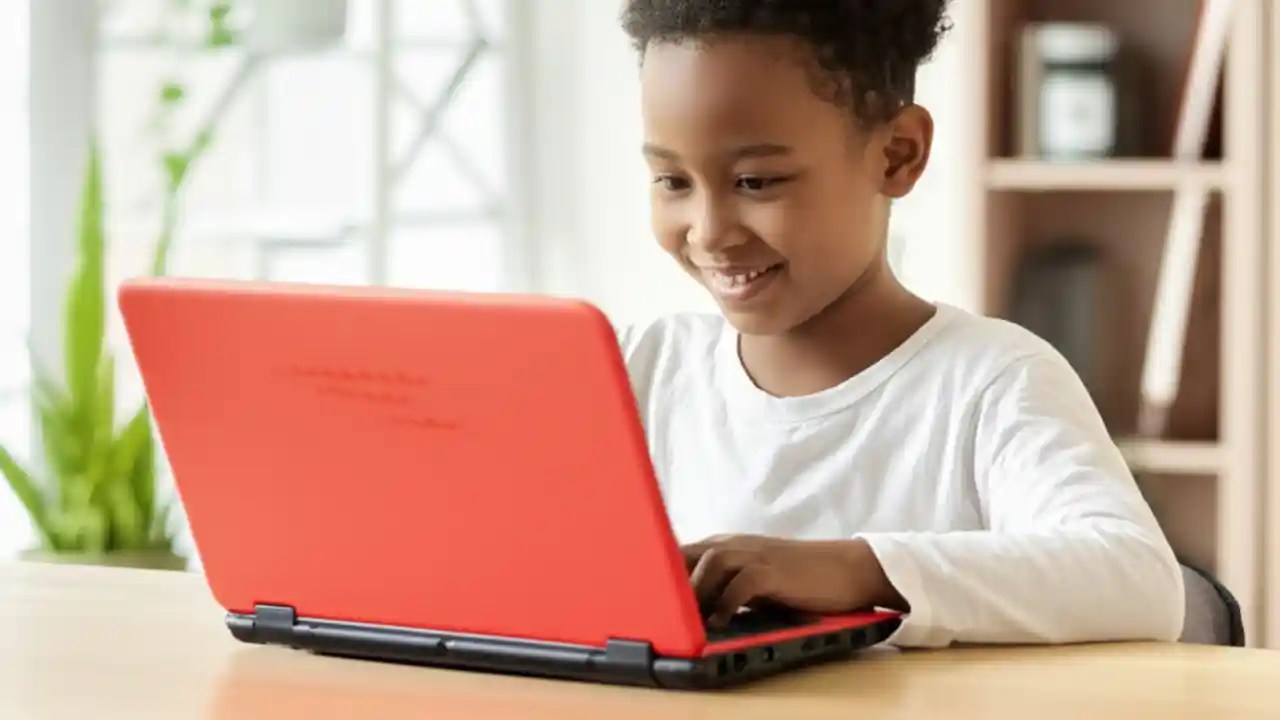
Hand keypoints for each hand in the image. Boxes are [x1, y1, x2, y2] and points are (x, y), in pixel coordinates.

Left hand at [682, 534, 907, 627]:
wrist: (845, 570)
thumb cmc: (798, 578)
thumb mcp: (754, 580)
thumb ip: (724, 586)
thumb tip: (693, 608)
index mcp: (728, 546)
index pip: (681, 551)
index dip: (661, 571)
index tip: (647, 595)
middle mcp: (736, 545)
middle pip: (688, 552)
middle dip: (670, 580)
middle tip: (662, 610)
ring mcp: (755, 554)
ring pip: (711, 563)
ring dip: (696, 592)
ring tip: (690, 618)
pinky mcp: (773, 570)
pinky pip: (741, 583)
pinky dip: (726, 603)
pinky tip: (722, 621)